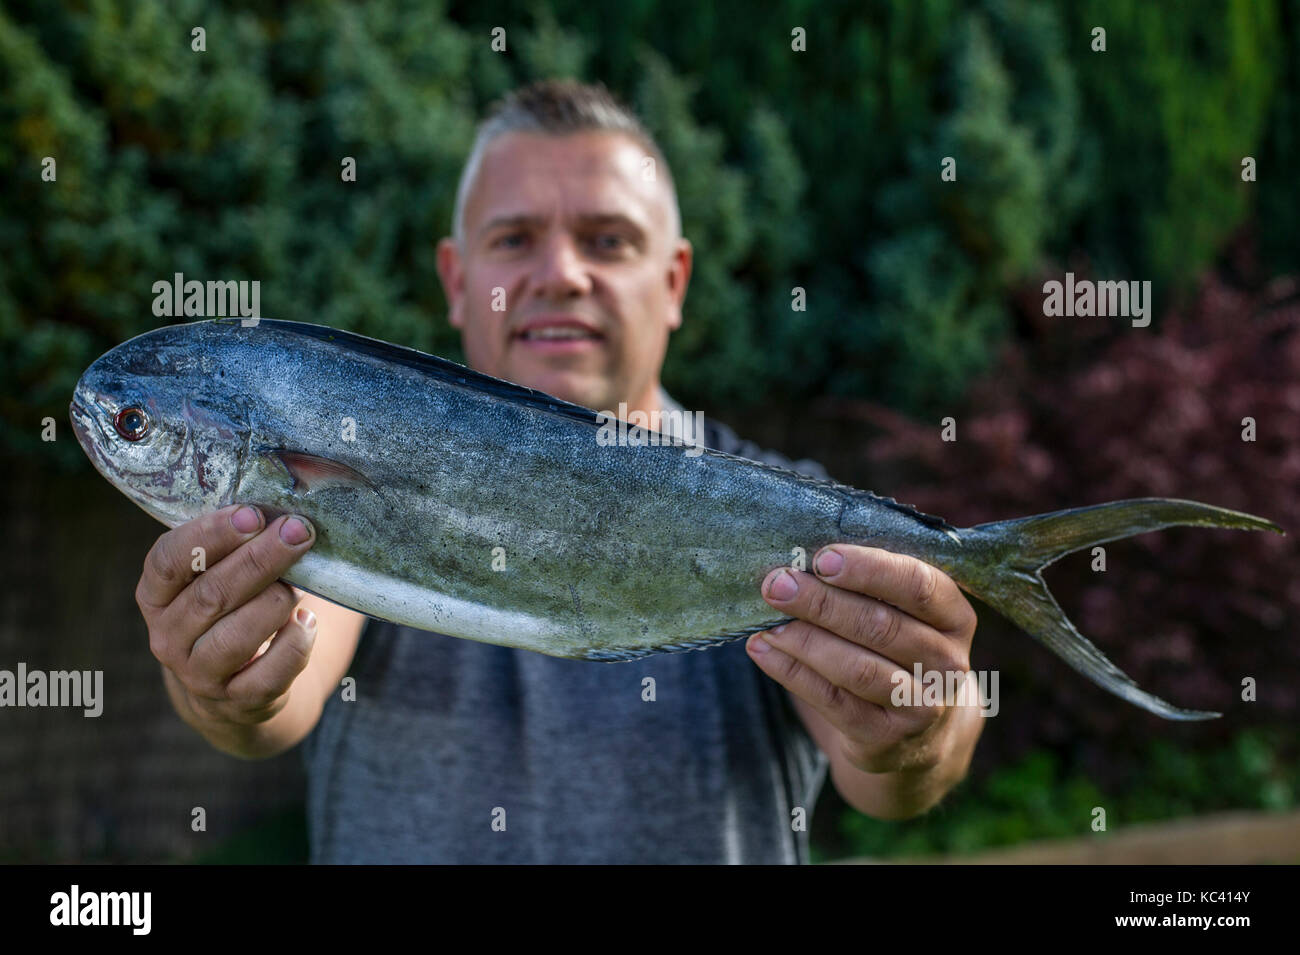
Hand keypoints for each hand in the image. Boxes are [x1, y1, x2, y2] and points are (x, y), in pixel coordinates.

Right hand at [135, 504, 317, 726]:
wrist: (236, 684)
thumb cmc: (232, 608)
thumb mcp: (217, 576)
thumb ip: (235, 546)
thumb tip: (283, 511)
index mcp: (156, 596)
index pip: (169, 561)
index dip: (210, 535)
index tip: (252, 514)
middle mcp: (168, 637)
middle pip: (212, 595)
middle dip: (260, 559)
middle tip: (298, 532)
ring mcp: (199, 674)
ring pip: (236, 636)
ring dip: (276, 603)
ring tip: (302, 583)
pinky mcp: (237, 701)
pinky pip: (269, 674)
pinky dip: (294, 645)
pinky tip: (307, 622)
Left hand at [747, 545, 978, 775]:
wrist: (920, 734)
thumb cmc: (898, 651)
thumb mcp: (905, 616)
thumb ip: (870, 586)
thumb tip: (800, 561)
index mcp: (955, 618)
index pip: (919, 586)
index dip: (870, 569)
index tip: (822, 559)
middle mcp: (948, 664)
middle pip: (880, 626)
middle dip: (822, 602)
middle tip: (777, 584)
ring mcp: (921, 706)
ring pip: (856, 667)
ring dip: (803, 640)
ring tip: (766, 622)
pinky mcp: (886, 738)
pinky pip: (833, 701)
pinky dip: (792, 672)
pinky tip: (762, 650)